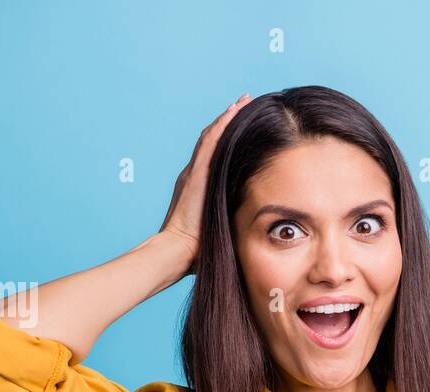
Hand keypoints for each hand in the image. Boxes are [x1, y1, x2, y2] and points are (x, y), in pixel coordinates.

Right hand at [159, 92, 251, 272]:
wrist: (177, 252)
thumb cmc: (197, 251)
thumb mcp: (219, 231)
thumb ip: (230, 224)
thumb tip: (251, 233)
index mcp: (199, 187)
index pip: (216, 158)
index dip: (229, 141)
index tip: (245, 128)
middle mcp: (194, 174)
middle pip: (214, 141)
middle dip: (229, 123)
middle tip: (245, 105)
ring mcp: (194, 171)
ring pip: (213, 136)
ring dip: (228, 117)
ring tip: (244, 100)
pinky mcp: (197, 172)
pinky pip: (211, 141)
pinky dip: (223, 123)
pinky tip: (235, 108)